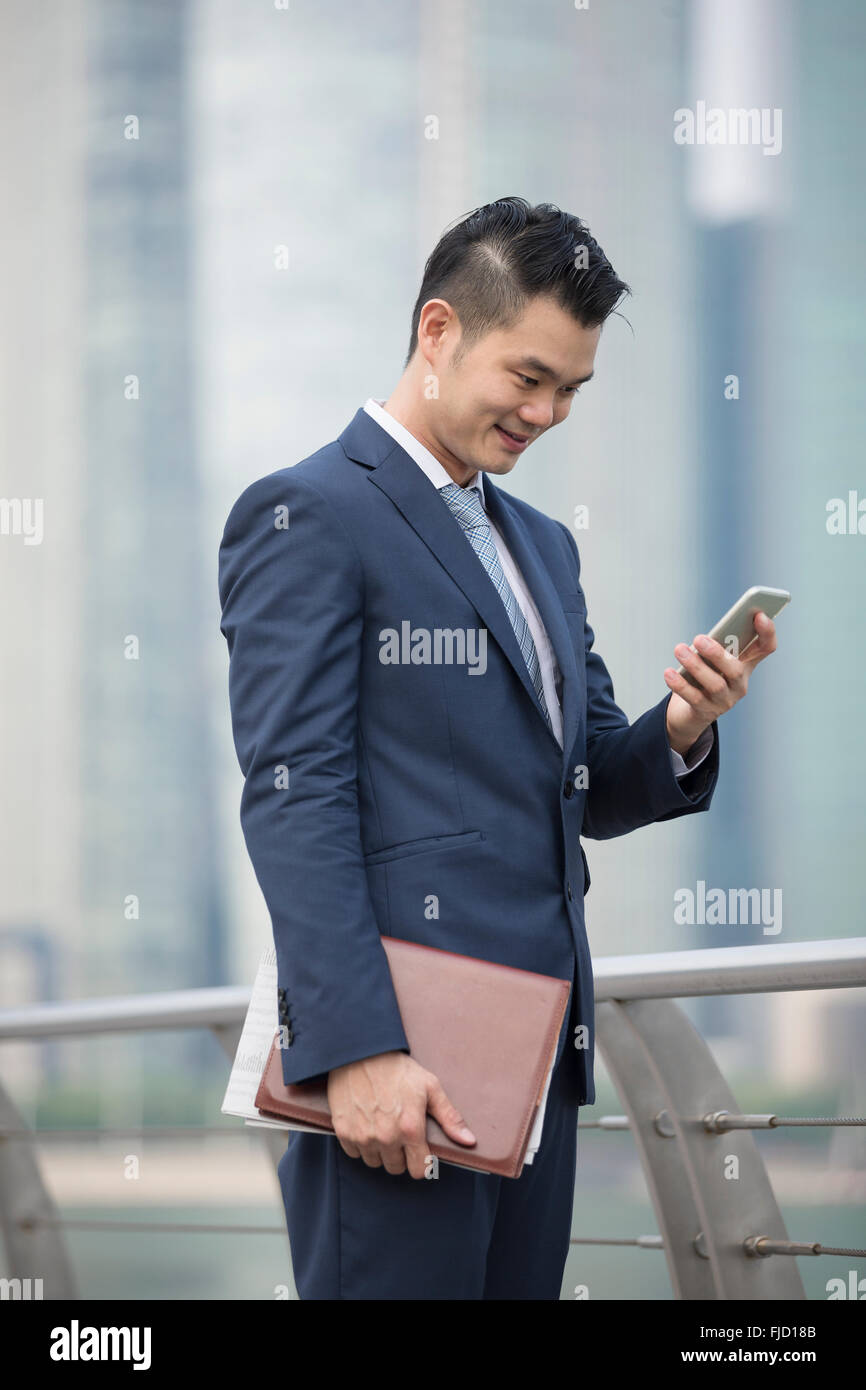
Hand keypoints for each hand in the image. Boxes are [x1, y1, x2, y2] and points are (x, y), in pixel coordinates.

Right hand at [326, 1050, 475, 1178]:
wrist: (361, 1052)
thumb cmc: (398, 1069)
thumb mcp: (430, 1087)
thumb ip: (450, 1118)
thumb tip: (469, 1141)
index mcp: (410, 1128)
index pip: (418, 1170)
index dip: (421, 1161)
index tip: (419, 1150)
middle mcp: (386, 1137)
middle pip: (396, 1168)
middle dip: (400, 1154)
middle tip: (399, 1132)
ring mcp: (363, 1136)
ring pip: (375, 1162)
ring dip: (379, 1150)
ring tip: (382, 1126)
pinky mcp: (344, 1132)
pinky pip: (354, 1154)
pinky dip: (360, 1144)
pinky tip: (365, 1124)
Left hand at [663, 610, 777, 755]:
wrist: (691, 711)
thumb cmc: (703, 674)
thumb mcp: (711, 658)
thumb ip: (714, 645)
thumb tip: (703, 639)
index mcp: (746, 664)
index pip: (765, 648)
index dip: (767, 632)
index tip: (759, 614)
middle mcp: (739, 684)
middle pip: (736, 670)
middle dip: (717, 653)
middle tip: (698, 638)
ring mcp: (724, 700)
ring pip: (715, 685)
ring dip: (696, 666)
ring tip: (679, 650)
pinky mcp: (706, 712)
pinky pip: (694, 698)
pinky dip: (680, 685)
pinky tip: (668, 673)